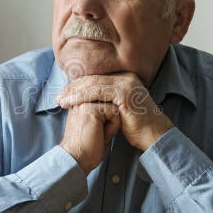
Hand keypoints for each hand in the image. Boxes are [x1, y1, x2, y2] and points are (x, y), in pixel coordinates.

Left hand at [57, 73, 173, 150]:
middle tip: (58, 96)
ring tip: (61, 101)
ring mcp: (125, 84)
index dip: (78, 86)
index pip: (96, 79)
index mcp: (124, 79)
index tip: (63, 95)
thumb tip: (88, 100)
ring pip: (93, 85)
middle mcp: (126, 78)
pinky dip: (82, 97)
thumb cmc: (136, 126)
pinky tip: (72, 103)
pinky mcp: (124, 93)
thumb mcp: (119, 109)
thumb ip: (107, 101)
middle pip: (93, 80)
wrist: (154, 135)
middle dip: (73, 88)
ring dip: (74, 93)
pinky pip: (98, 93)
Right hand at [59, 101, 120, 173]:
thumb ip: (100, 113)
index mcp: (79, 103)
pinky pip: (114, 113)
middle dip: (110, 121)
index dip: (107, 119)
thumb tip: (115, 109)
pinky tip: (101, 136)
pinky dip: (113, 128)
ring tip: (99, 135)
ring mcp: (85, 103)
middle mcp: (80, 100)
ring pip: (113, 108)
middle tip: (98, 135)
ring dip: (111, 124)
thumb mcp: (93, 126)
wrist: (75, 159)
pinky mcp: (91, 109)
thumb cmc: (84, 148)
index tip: (98, 132)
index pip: (104, 101)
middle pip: (110, 103)